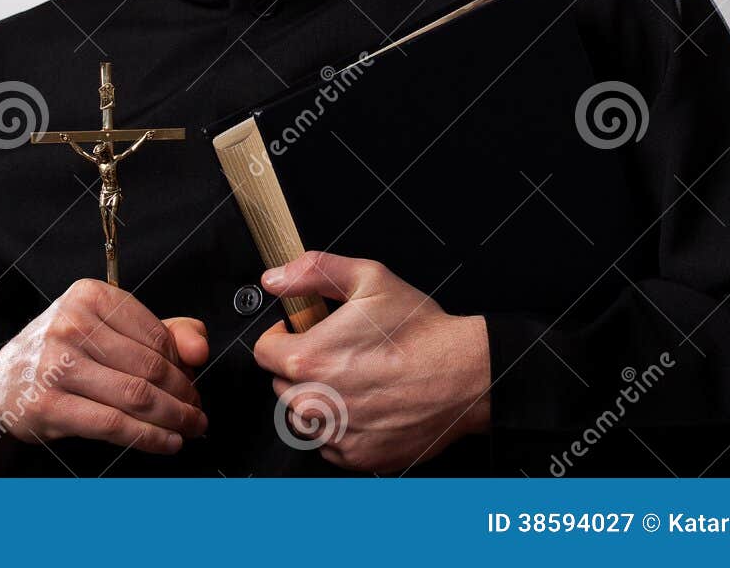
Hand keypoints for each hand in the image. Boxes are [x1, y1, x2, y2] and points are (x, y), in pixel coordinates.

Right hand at [0, 278, 209, 454]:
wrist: (4, 382)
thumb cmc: (64, 351)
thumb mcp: (108, 327)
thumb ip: (162, 331)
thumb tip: (200, 348)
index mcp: (90, 296)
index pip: (155, 333)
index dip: (183, 364)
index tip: (193, 381)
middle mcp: (71, 324)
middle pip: (150, 366)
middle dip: (184, 394)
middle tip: (196, 410)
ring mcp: (57, 364)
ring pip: (137, 396)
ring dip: (174, 417)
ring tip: (190, 427)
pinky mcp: (50, 404)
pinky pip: (114, 424)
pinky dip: (149, 437)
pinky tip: (167, 442)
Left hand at [253, 250, 490, 472]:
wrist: (466, 374)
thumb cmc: (421, 331)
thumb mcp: (369, 278)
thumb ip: (313, 271)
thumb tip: (274, 278)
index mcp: (310, 359)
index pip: (263, 352)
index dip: (280, 336)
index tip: (300, 332)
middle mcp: (317, 403)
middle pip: (282, 385)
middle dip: (300, 367)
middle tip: (335, 352)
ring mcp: (338, 435)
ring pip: (302, 417)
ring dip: (316, 399)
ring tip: (351, 379)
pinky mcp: (359, 457)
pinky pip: (329, 444)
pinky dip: (339, 427)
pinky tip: (365, 405)